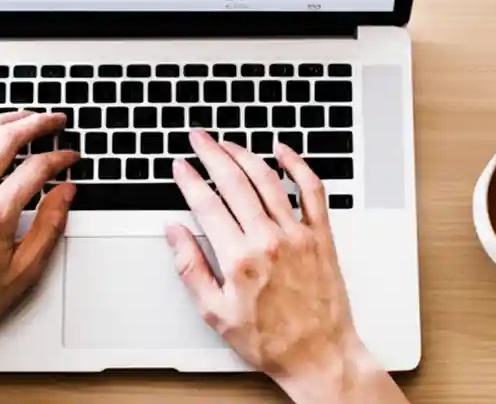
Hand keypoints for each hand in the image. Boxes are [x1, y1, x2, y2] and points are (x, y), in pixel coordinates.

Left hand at [0, 109, 76, 403]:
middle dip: (36, 122)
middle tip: (53, 120)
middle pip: (5, 140)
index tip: (69, 156)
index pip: (36, 169)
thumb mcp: (22, 273)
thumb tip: (65, 194)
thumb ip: (48, 227)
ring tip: (20, 115)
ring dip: (0, 118)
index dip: (59, 157)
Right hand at [165, 131, 406, 403]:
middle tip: (199, 138)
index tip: (180, 165)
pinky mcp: (321, 236)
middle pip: (235, 182)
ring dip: (245, 155)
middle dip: (212, 154)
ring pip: (268, 179)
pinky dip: (298, 165)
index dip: (189, 179)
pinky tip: (284, 151)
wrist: (318, 355)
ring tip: (229, 143)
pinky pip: (312, 190)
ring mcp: (297, 234)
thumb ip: (190, 267)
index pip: (207, 204)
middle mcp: (268, 240)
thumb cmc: (269, 340)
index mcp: (239, 259)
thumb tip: (174, 232)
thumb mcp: (214, 312)